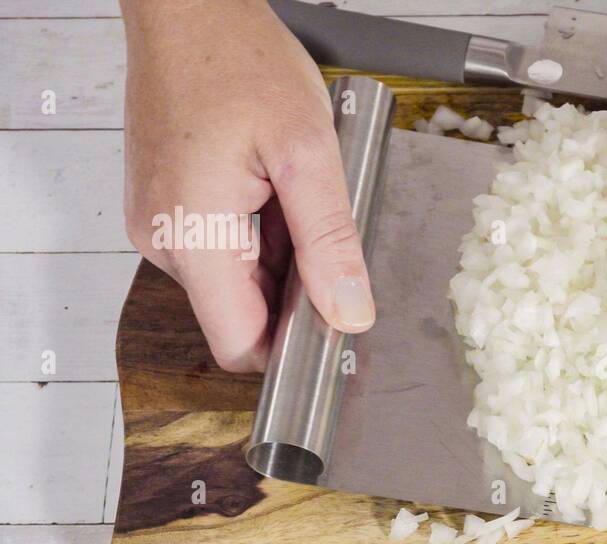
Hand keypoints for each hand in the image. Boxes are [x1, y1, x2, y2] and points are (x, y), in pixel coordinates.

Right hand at [121, 0, 373, 371]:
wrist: (190, 8)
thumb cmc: (239, 60)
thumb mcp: (307, 153)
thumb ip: (330, 242)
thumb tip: (349, 314)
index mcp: (192, 236)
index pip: (239, 344)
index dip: (292, 349)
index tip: (337, 329)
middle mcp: (163, 238)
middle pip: (241, 314)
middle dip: (295, 291)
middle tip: (329, 233)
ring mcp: (160, 221)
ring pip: (236, 280)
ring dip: (281, 256)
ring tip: (295, 192)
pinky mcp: (167, 204)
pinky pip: (223, 246)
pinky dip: (261, 232)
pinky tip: (277, 187)